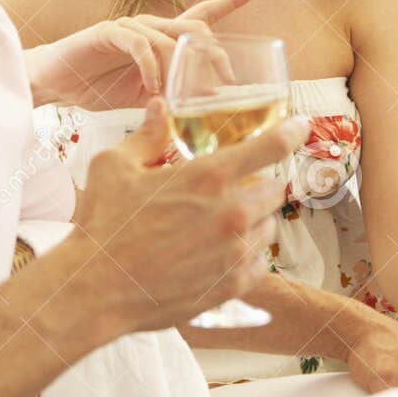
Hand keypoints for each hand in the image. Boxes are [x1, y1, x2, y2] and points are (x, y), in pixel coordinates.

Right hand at [24, 0, 258, 108]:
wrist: (55, 84)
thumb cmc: (100, 87)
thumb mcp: (146, 98)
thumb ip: (174, 98)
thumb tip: (208, 106)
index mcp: (164, 39)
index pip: (203, 15)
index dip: (231, 0)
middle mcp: (151, 26)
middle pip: (196, 29)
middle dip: (215, 55)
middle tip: (224, 84)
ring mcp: (130, 26)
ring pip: (170, 38)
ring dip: (179, 70)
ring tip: (179, 97)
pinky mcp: (108, 32)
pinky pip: (139, 44)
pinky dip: (150, 67)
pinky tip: (151, 88)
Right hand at [69, 96, 308, 334]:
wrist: (96, 289)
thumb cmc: (102, 225)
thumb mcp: (115, 167)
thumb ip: (146, 135)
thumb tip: (158, 107)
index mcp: (209, 175)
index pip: (272, 146)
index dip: (292, 131)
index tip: (302, 126)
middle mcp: (233, 211)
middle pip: (275, 189)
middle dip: (260, 185)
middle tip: (233, 191)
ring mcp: (236, 251)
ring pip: (269, 227)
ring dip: (254, 222)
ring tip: (219, 226)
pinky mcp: (233, 284)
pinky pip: (258, 264)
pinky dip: (246, 257)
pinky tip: (219, 256)